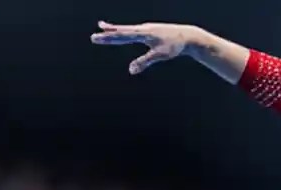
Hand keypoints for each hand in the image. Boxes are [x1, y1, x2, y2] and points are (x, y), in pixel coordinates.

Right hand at [90, 21, 204, 74]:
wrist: (187, 35)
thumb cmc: (174, 46)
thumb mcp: (159, 55)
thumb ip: (144, 62)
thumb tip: (131, 71)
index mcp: (142, 33)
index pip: (121, 36)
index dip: (108, 38)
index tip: (96, 38)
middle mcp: (142, 28)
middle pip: (121, 31)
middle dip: (107, 33)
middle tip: (93, 35)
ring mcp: (146, 28)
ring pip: (126, 29)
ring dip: (114, 28)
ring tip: (102, 26)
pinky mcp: (149, 31)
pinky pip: (133, 30)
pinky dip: (124, 30)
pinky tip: (122, 31)